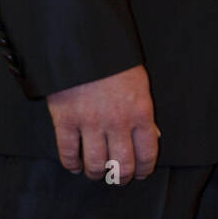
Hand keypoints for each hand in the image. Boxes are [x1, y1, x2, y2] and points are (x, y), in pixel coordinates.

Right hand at [46, 64, 160, 181]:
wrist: (85, 41)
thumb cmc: (116, 60)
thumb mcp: (140, 82)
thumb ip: (144, 112)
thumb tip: (152, 137)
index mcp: (140, 111)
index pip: (146, 153)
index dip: (144, 169)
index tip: (140, 174)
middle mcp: (117, 122)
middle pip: (122, 166)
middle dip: (121, 176)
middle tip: (119, 177)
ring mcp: (90, 123)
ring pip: (96, 165)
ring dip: (97, 173)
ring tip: (98, 171)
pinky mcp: (65, 121)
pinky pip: (68, 153)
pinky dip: (72, 164)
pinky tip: (75, 165)